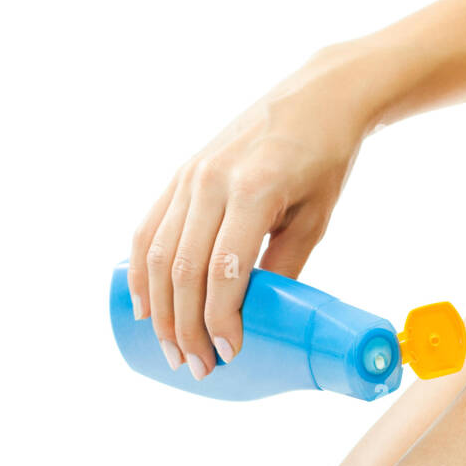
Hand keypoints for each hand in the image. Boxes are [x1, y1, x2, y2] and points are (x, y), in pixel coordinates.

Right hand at [128, 44, 377, 379]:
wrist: (316, 97)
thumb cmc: (324, 159)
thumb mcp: (316, 218)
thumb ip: (283, 266)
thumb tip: (257, 319)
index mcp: (254, 189)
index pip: (224, 271)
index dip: (221, 320)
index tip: (229, 354)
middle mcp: (212, 180)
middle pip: (184, 270)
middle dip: (186, 328)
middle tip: (198, 367)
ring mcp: (190, 175)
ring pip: (159, 254)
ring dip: (160, 311)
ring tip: (170, 350)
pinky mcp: (180, 175)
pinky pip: (149, 230)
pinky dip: (141, 272)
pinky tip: (143, 307)